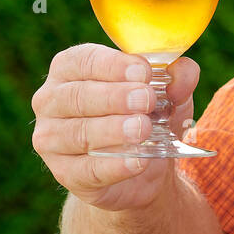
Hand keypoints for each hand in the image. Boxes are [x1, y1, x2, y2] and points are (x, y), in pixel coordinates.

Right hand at [31, 44, 199, 211]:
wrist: (142, 165)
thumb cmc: (146, 113)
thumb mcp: (168, 92)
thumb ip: (178, 78)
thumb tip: (182, 72)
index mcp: (70, 68)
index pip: (83, 60)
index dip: (113, 65)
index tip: (143, 73)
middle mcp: (51, 101)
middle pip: (77, 96)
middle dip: (114, 97)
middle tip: (146, 100)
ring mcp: (51, 138)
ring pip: (78, 133)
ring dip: (112, 130)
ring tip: (143, 129)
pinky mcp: (64, 173)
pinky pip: (86, 170)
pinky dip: (114, 166)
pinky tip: (138, 161)